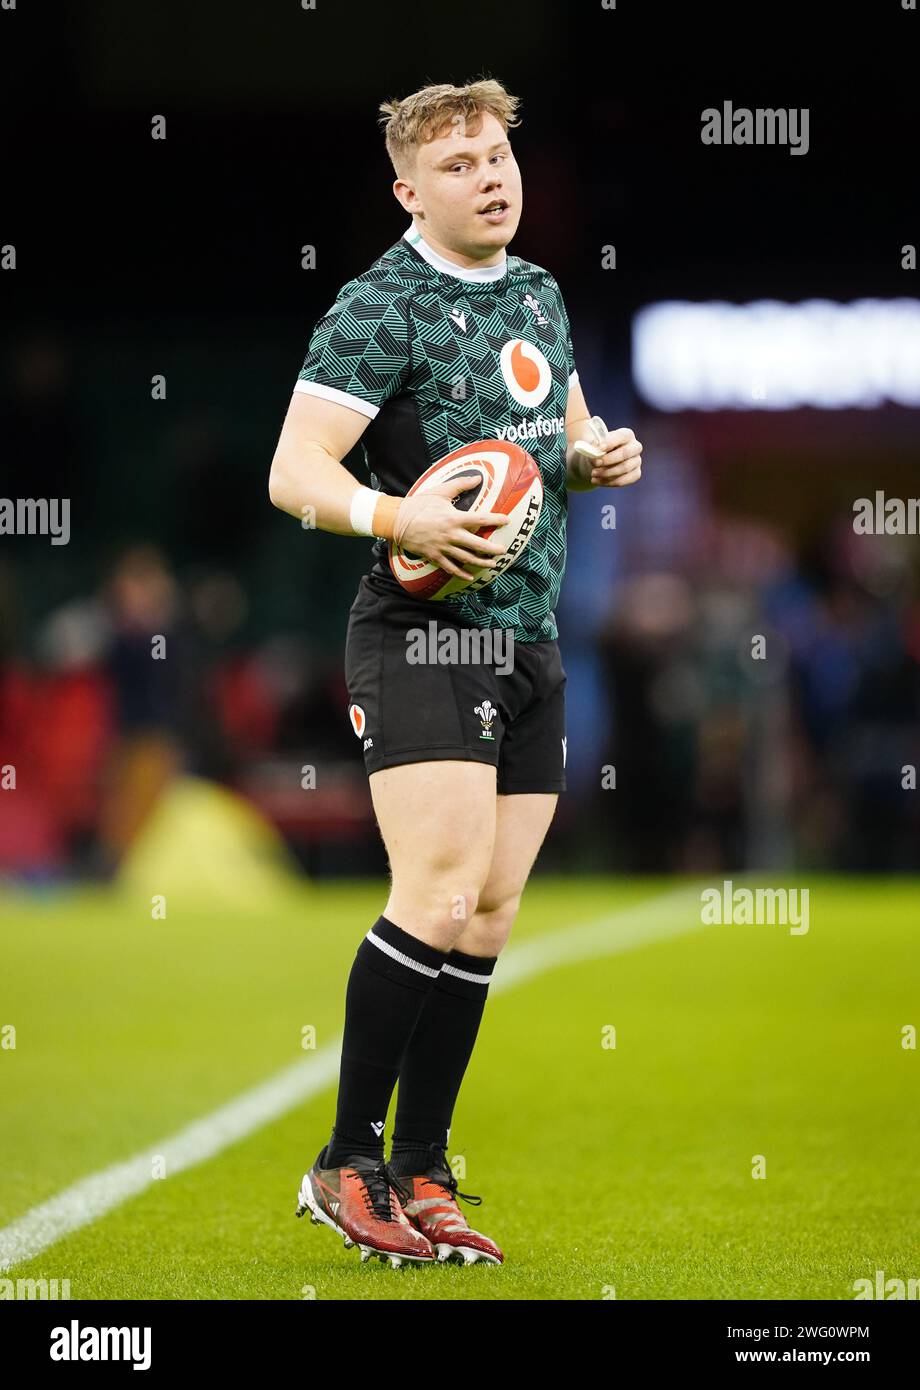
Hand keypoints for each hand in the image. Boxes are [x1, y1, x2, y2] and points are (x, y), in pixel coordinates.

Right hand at [393, 475, 509, 581]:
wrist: (397, 521)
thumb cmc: (419, 504)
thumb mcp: (440, 491)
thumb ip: (460, 484)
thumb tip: (477, 478)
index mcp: (454, 518)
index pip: (480, 519)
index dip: (495, 520)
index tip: (507, 520)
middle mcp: (451, 535)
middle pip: (477, 545)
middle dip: (492, 549)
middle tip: (503, 551)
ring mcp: (443, 547)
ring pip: (466, 558)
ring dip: (481, 562)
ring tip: (493, 564)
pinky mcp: (434, 556)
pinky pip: (451, 568)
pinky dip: (461, 573)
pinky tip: (470, 577)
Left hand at [588, 427, 642, 487]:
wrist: (599, 461)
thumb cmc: (597, 449)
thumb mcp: (594, 444)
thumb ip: (594, 446)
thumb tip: (595, 452)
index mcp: (627, 435)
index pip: (622, 436)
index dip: (611, 442)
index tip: (599, 448)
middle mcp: (635, 447)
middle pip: (625, 453)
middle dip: (609, 460)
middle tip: (595, 463)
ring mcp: (637, 461)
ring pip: (624, 469)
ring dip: (606, 473)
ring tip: (593, 474)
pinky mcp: (635, 474)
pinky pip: (623, 481)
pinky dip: (608, 482)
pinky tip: (596, 481)